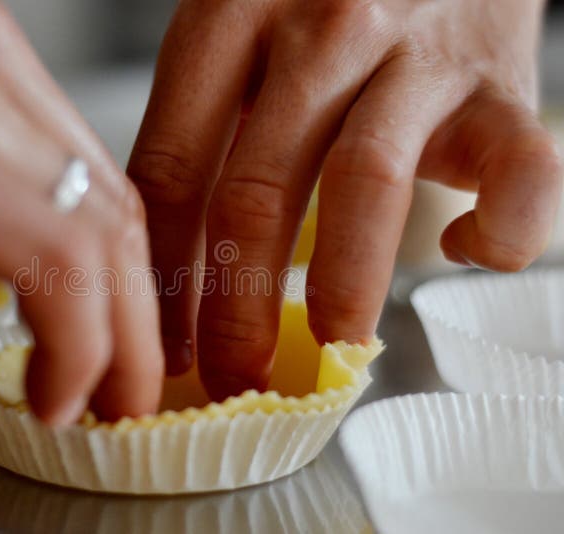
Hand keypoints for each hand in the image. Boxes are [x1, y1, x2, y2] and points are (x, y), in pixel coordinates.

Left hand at [0, 0, 162, 423]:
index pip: (67, 262)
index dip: (89, 351)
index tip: (66, 400)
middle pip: (109, 220)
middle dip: (131, 325)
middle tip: (120, 387)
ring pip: (101, 174)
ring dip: (117, 270)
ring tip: (104, 330)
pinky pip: (63, 134)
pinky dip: (82, 209)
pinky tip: (62, 248)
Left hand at [129, 0, 561, 398]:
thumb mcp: (244, 29)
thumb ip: (206, 121)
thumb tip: (175, 261)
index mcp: (232, 16)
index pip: (171, 168)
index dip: (162, 271)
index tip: (161, 336)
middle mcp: (321, 30)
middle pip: (255, 190)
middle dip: (235, 306)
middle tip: (231, 373)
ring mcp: (415, 55)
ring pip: (365, 187)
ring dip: (343, 289)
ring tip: (328, 351)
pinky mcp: (501, 85)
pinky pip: (516, 176)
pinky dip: (496, 233)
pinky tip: (465, 252)